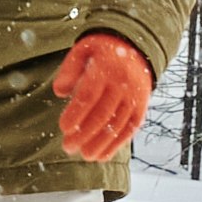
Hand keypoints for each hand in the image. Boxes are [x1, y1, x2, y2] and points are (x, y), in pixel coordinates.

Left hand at [53, 33, 152, 162]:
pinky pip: (131, 128)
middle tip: (68, 147)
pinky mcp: (142, 106)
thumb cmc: (101, 51)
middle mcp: (123, 83)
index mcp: (105, 68)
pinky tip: (103, 156)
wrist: (136, 46)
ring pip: (118, 124)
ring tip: (85, 156)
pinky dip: (118, 144)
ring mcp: (135, 96)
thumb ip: (69, 69)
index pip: (89, 95)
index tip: (63, 128)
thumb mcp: (82, 50)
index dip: (76, 114)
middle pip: (102, 114)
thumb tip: (60, 92)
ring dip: (101, 143)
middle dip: (84, 134)